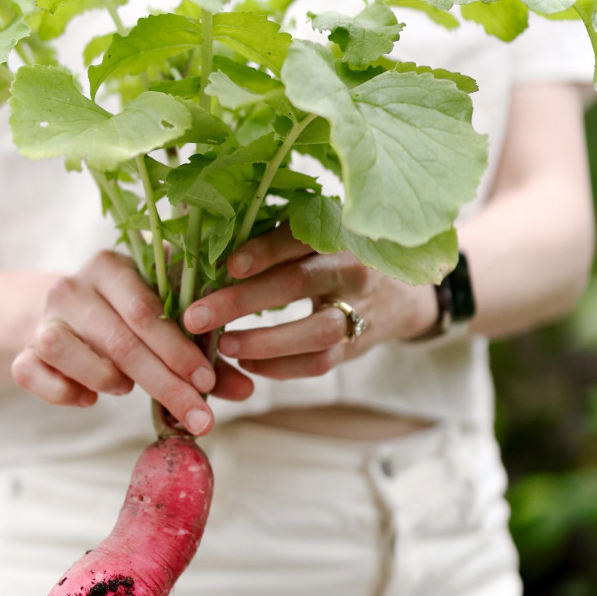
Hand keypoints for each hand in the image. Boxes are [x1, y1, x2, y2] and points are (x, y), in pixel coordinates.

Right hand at [11, 250, 253, 433]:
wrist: (57, 315)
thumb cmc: (124, 317)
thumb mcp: (164, 322)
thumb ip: (203, 352)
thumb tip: (248, 390)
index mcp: (112, 266)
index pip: (148, 310)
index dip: (179, 350)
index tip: (207, 382)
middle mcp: (72, 286)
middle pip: (119, 340)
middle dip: (164, 384)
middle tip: (198, 418)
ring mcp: (42, 318)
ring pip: (64, 349)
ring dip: (104, 379)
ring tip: (127, 390)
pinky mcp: (20, 348)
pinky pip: (30, 372)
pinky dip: (61, 391)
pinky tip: (88, 399)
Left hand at [182, 225, 436, 379]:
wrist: (400, 292)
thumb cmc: (335, 254)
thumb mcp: (314, 231)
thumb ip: (267, 232)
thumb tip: (199, 228)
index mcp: (336, 232)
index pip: (297, 238)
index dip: (262, 251)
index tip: (226, 265)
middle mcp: (351, 269)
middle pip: (297, 283)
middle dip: (242, 301)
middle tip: (196, 316)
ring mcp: (358, 310)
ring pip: (313, 332)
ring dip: (263, 342)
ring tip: (222, 345)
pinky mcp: (355, 346)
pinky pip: (318, 363)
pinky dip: (280, 367)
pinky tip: (246, 363)